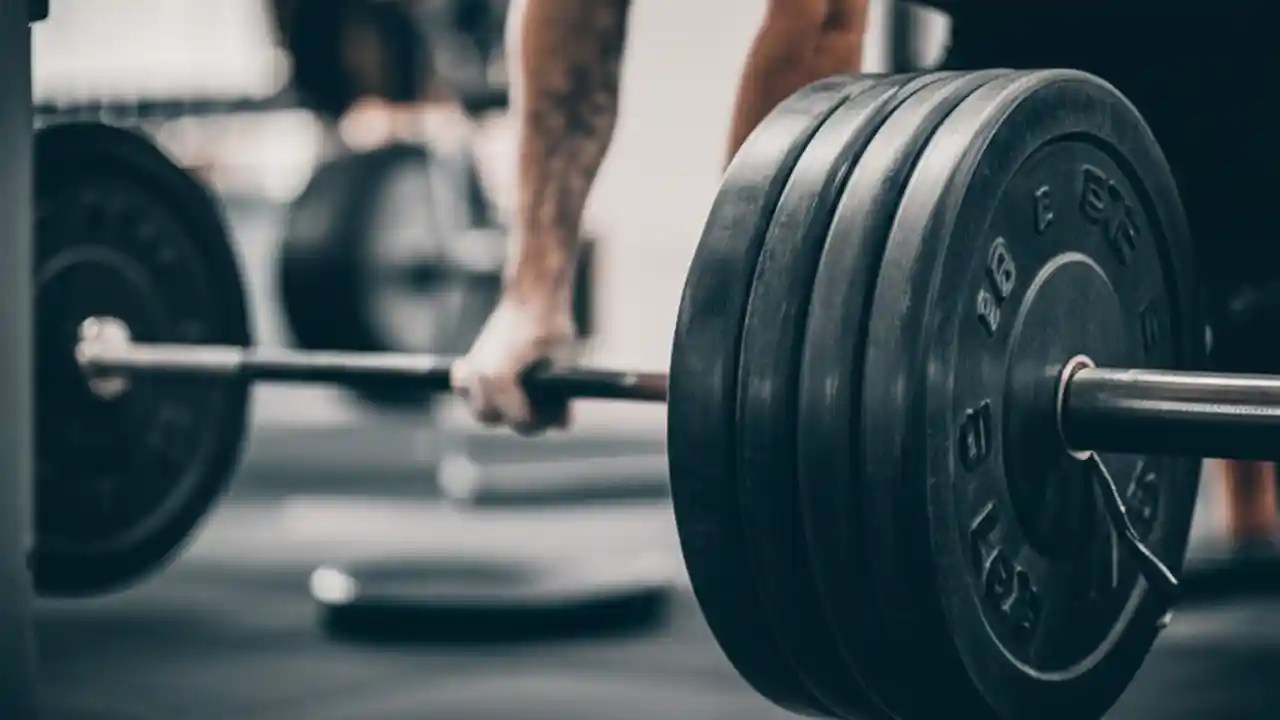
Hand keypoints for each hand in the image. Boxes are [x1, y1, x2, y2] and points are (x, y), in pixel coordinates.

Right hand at [451, 291, 576, 433]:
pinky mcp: (469, 360)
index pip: (518, 420)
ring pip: (478, 407)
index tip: (557, 413)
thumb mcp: (562, 363)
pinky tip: (492, 385)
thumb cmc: (549, 324)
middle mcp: (477, 376)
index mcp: (498, 379)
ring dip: (497, 407)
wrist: (532, 294)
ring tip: (522, 397)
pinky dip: (476, 391)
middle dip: (517, 416)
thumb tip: (562, 425)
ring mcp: (469, 369)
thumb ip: (560, 399)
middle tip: (541, 405)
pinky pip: (465, 387)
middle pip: (491, 417)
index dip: (541, 420)